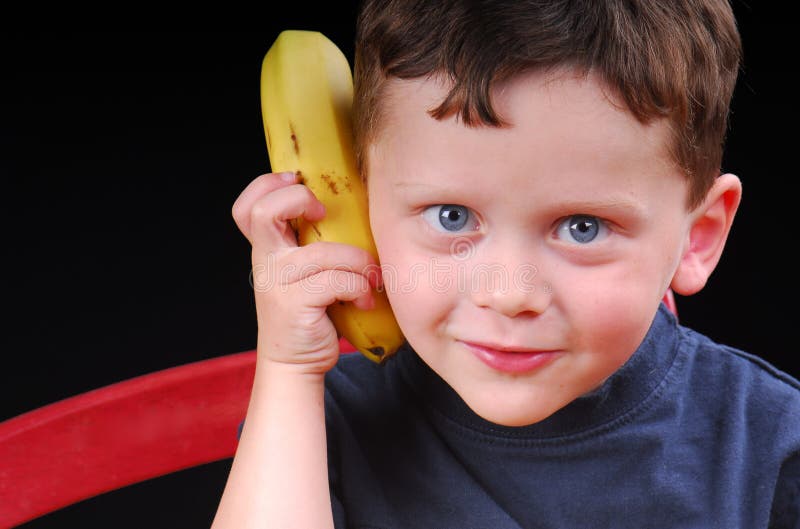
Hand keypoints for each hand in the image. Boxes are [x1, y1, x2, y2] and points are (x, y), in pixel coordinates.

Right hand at [232, 172, 377, 375]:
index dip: (268, 185)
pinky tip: (365, 300)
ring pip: (322, 252)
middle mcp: (266, 263)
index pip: (248, 207)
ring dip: (357, 262)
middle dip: (300, 200)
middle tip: (324, 214)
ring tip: (370, 277)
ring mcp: (278, 284)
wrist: (294, 364)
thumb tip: (352, 211)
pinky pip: (337, 282)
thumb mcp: (302, 274)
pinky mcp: (295, 306)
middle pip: (265, 212)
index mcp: (267, 250)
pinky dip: (359, 287)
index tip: (299, 183)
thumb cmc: (310, 313)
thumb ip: (309, 245)